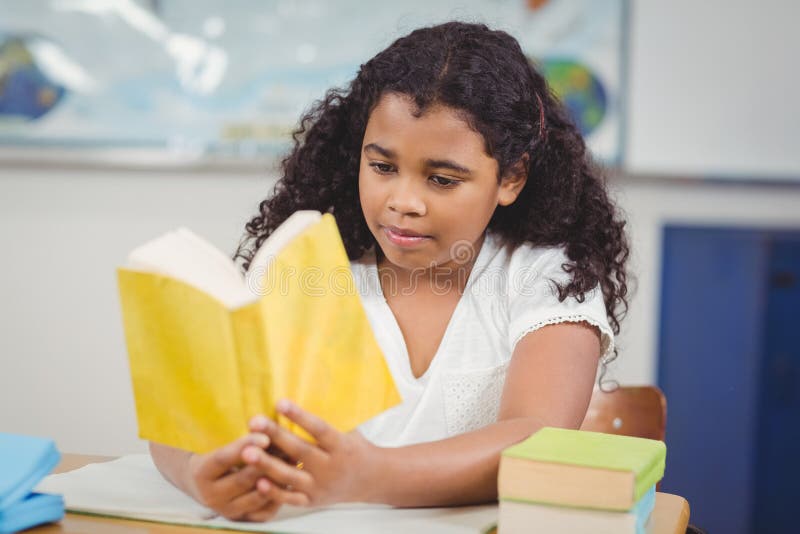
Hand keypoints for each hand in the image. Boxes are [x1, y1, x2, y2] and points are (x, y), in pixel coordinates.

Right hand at [185, 432, 309, 520]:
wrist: (207, 485)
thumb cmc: (220, 457)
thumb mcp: (223, 447)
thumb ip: (243, 442)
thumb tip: (269, 429)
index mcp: (201, 473)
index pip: (224, 458)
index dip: (245, 446)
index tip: (266, 437)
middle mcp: (211, 496)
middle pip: (242, 479)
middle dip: (267, 463)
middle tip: (289, 449)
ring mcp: (226, 511)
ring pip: (256, 496)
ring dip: (277, 479)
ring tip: (293, 462)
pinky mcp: (242, 521)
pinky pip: (264, 511)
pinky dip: (279, 496)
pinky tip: (291, 480)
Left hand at [248, 400, 379, 505]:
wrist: (372, 480)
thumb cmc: (354, 448)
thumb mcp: (349, 431)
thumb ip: (327, 422)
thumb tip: (304, 393)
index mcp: (342, 446)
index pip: (319, 429)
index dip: (299, 416)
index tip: (280, 402)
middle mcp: (331, 467)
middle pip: (300, 450)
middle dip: (276, 436)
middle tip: (254, 422)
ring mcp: (321, 486)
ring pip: (290, 476)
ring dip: (267, 464)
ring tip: (247, 452)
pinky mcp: (312, 501)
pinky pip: (290, 499)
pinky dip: (274, 492)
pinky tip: (257, 482)